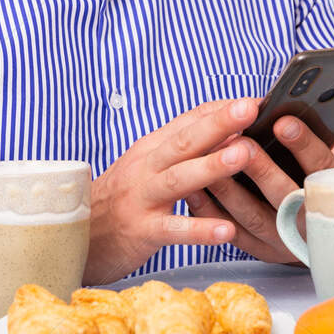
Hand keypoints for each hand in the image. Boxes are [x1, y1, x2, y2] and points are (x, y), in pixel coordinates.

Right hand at [84, 98, 260, 284]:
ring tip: (243, 156)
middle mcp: (146, 168)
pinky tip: (226, 230)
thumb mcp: (147, 165)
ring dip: (211, 166)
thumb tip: (227, 131)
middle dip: (219, 124)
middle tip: (250, 109)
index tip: (255, 100)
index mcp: (151, 148)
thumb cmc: (122, 198)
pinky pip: (173, 229)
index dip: (221, 109)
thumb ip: (181, 149)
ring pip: (179, 179)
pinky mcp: (142, 231)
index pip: (188, 121)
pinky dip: (199, 230)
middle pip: (184, 141)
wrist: (77, 233)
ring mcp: (142, 199)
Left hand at [185, 105, 333, 263]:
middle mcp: (310, 221)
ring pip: (252, 217)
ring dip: (229, 189)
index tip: (284, 121)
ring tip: (210, 158)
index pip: (323, 170)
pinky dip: (210, 211)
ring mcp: (282, 238)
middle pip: (285, 198)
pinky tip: (194, 186)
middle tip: (241, 142)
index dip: (305, 146)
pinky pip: (230, 231)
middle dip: (262, 170)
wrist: (331, 227)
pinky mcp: (257, 248)